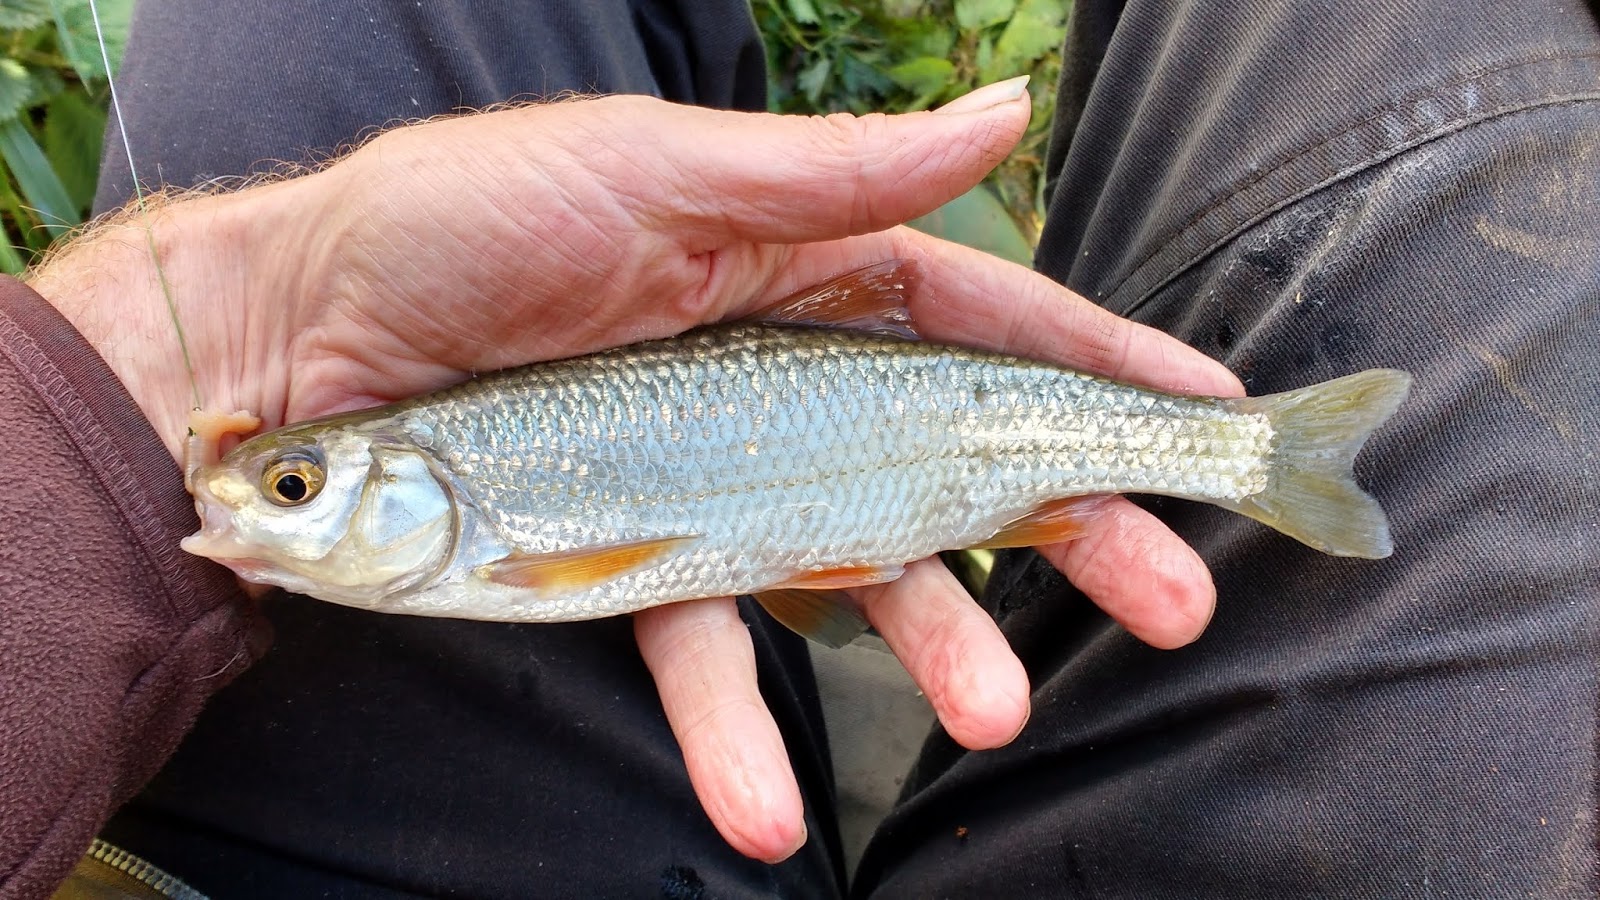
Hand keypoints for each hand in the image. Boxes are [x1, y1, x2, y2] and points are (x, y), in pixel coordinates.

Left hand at [31, 80, 1241, 861]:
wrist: (295, 341)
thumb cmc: (466, 222)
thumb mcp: (659, 171)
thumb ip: (834, 173)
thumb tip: (1004, 113)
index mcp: (802, 276)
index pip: (988, 324)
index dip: (1103, 369)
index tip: (1210, 415)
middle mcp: (777, 384)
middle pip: (955, 465)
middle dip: (1075, 530)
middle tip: (1170, 596)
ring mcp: (714, 484)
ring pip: (857, 579)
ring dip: (935, 652)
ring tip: (996, 715)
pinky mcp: (638, 566)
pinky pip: (711, 653)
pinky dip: (742, 733)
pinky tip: (775, 809)